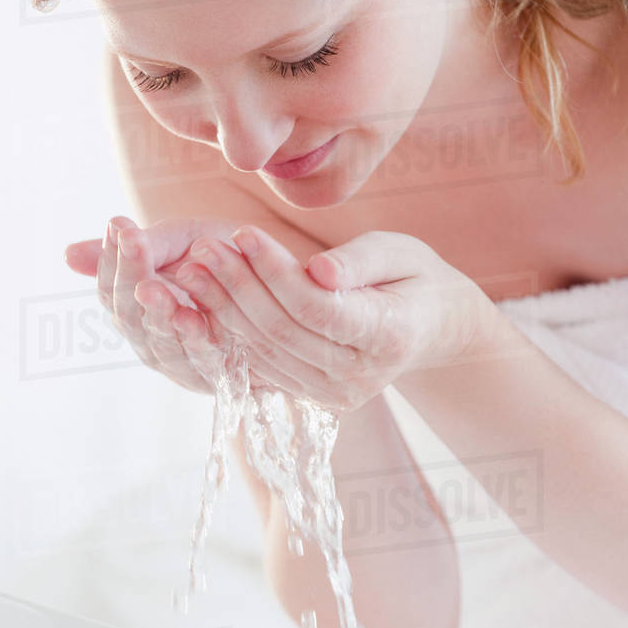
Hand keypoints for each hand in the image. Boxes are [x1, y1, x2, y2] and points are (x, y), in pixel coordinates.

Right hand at [63, 215, 300, 396]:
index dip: (111, 260)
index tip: (119, 224)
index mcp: (137, 311)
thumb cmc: (228, 260)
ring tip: (152, 284)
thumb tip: (65, 255)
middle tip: (134, 244)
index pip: (111, 290)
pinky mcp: (222, 378)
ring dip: (156, 314)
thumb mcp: (181, 243)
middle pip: (130, 319)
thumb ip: (136, 250)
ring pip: (160, 344)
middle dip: (131, 279)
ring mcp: (185, 366)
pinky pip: (203, 362)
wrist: (288, 283)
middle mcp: (154, 343)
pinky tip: (190, 315)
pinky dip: (194, 340)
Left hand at [152, 226, 492, 412]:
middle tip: (202, 246)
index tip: (242, 230)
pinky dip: (232, 331)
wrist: (432, 329)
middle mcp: (360, 376)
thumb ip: (359, 261)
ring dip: (224, 308)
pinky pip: (263, 365)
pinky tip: (208, 297)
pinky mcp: (314, 397)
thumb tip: (316, 270)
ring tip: (195, 266)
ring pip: (265, 350)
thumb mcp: (401, 253)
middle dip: (237, 285)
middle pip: (283, 331)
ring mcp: (336, 395)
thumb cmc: (414, 277)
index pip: (316, 307)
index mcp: (389, 337)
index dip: (274, 271)